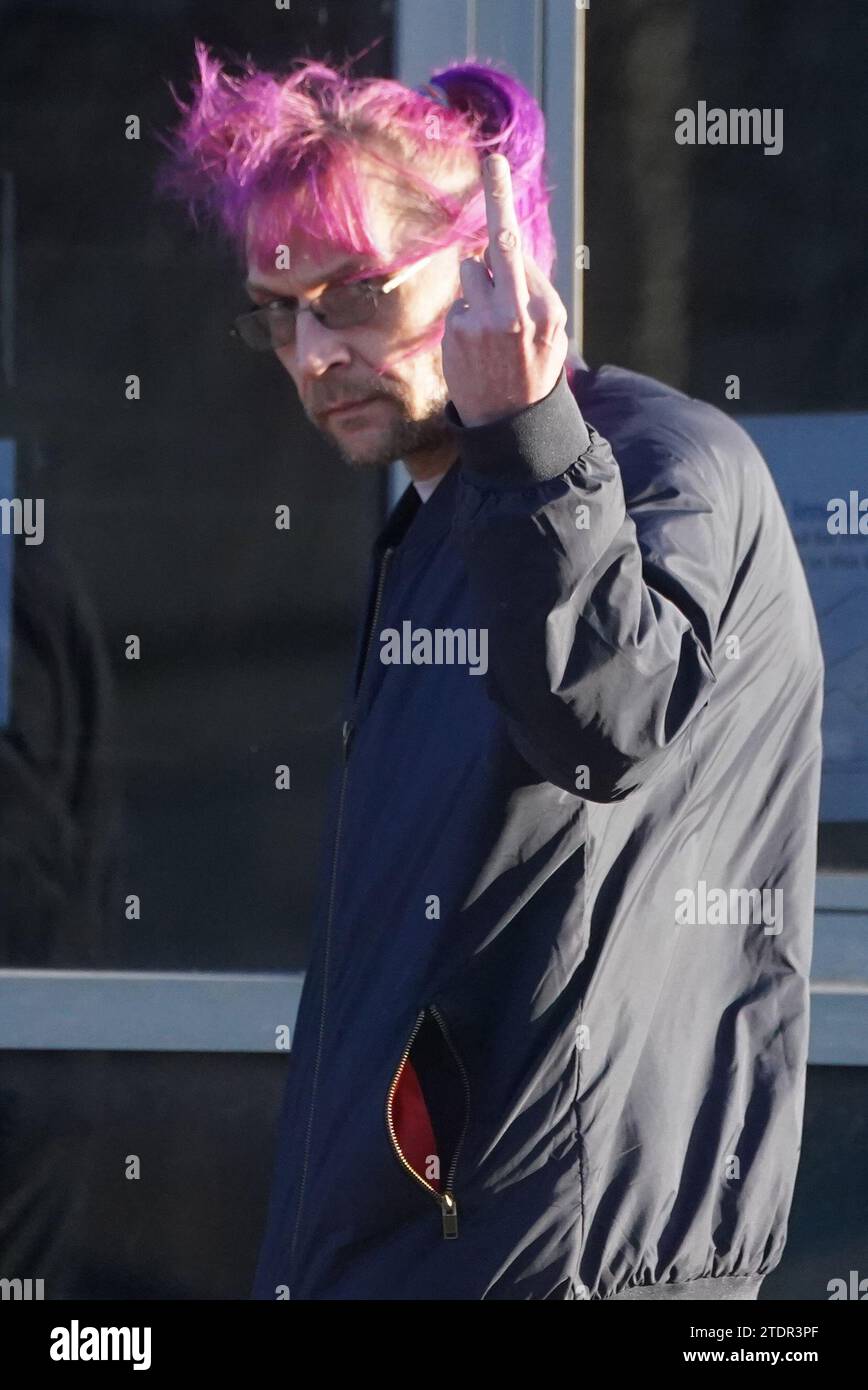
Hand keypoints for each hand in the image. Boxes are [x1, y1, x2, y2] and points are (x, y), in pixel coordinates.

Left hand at [441, 153, 568, 427]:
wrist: (510, 424)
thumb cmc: (531, 371)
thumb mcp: (550, 334)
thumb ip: (533, 291)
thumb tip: (501, 249)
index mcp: (546, 308)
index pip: (519, 248)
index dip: (503, 208)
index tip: (496, 167)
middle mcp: (518, 310)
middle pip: (501, 242)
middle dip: (497, 199)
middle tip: (494, 163)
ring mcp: (486, 321)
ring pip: (471, 271)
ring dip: (476, 286)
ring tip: (488, 325)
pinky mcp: (459, 333)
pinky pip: (458, 302)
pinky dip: (464, 315)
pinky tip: (474, 345)